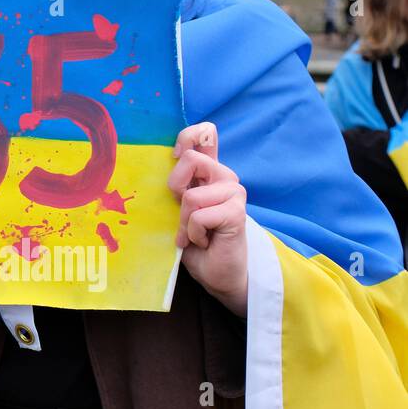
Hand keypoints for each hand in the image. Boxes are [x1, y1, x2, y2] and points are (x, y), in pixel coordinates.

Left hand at [167, 122, 248, 316]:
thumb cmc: (196, 240)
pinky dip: (193, 233)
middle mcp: (225, 176)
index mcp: (209, 172)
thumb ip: (179, 182)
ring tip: (195, 234)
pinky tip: (204, 241)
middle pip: (191, 160)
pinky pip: (198, 216)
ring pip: (191, 196)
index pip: (205, 135)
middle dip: (176, 189)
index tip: (176, 156)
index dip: (188, 136)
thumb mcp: (179, 207)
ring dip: (184, 221)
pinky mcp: (236, 212)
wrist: (216, 273)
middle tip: (184, 215)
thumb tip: (172, 157)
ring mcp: (234, 192)